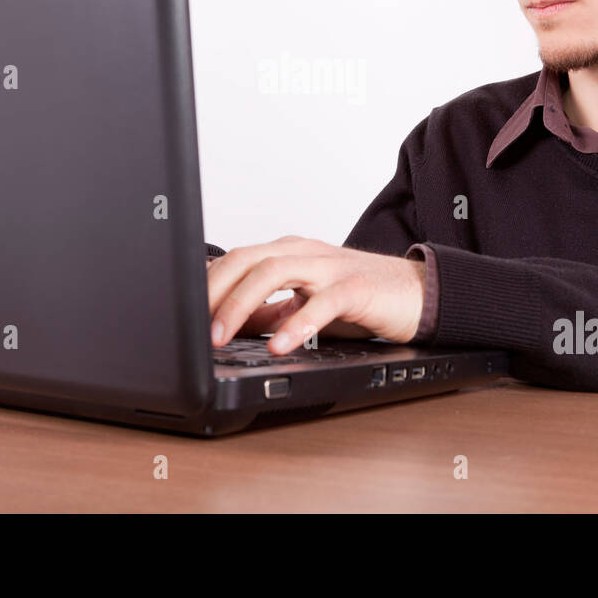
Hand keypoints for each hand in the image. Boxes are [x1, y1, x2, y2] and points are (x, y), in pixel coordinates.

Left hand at [206, 235, 424, 352]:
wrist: (418, 293)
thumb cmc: (361, 298)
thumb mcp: (303, 304)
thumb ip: (267, 310)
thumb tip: (222, 324)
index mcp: (287, 253)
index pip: (234, 259)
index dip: (203, 284)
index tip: (179, 313)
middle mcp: (304, 253)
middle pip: (246, 259)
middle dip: (213, 292)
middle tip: (192, 327)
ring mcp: (330, 266)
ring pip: (274, 271)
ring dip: (240, 304)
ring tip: (220, 336)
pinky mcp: (356, 287)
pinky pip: (321, 302)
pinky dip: (296, 324)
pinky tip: (279, 345)